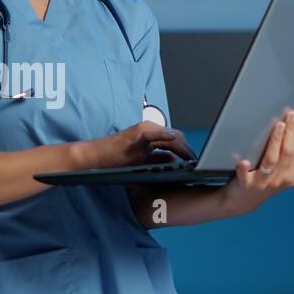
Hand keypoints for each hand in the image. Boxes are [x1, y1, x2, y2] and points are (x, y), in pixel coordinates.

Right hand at [77, 121, 197, 169]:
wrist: (95, 157)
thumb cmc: (114, 159)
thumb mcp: (141, 162)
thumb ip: (157, 159)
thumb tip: (173, 159)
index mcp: (151, 136)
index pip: (175, 140)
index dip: (187, 150)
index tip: (196, 162)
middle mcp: (149, 129)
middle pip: (176, 137)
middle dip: (188, 150)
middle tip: (199, 163)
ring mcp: (143, 129)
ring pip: (170, 135)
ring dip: (183, 147)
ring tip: (192, 159)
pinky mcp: (136, 132)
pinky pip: (156, 134)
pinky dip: (167, 137)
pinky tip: (175, 143)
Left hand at [225, 107, 293, 213]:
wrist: (244, 202)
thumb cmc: (268, 185)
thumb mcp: (291, 178)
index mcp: (291, 175)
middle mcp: (280, 178)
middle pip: (288, 152)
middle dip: (291, 130)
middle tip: (291, 113)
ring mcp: (263, 182)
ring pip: (272, 160)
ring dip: (276, 142)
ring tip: (279, 125)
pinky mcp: (246, 185)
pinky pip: (245, 176)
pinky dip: (244, 169)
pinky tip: (244, 161)